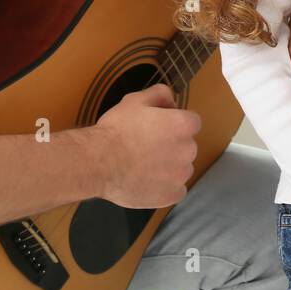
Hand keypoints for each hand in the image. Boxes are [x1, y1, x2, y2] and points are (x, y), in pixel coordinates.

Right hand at [91, 83, 199, 208]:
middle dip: (171, 145)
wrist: (99, 162)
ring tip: (143, 166)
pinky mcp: (171, 195)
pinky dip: (165, 187)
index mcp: (184, 125)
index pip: (191, 122)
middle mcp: (188, 150)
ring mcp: (181, 175)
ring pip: (181, 168)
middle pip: (186, 146)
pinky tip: (147, 181)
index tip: (158, 127)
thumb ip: (160, 94)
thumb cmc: (117, 130)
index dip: (174, 123)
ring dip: (168, 167)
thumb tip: (171, 101)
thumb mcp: (136, 99)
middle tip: (146, 147)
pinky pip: (175, 190)